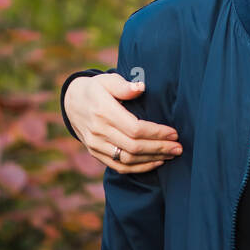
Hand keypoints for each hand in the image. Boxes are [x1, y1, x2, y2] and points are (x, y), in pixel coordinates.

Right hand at [63, 73, 182, 173]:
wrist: (71, 102)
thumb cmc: (96, 89)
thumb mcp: (107, 80)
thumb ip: (124, 85)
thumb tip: (141, 88)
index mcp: (103, 111)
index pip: (135, 128)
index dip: (156, 133)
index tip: (173, 133)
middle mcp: (98, 131)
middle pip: (134, 146)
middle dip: (159, 148)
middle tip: (179, 147)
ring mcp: (95, 144)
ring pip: (127, 159)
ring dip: (152, 159)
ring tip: (171, 155)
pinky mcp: (95, 153)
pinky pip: (118, 166)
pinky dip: (139, 168)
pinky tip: (156, 162)